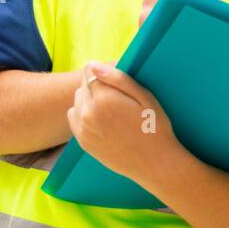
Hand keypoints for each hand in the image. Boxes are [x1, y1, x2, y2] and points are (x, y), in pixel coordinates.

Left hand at [66, 61, 180, 183]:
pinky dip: (84, 115)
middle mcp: (88, 113)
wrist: (154, 162)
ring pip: (78, 101)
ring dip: (90, 100)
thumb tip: (92, 65)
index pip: (90, 70)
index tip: (118, 83)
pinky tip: (103, 121)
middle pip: (83, 85)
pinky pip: (74, 117)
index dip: (105, 73)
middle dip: (97, 85)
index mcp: (104, 99)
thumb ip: (117, 78)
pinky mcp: (82, 141)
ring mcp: (82, 129)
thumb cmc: (154, 126)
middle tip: (119, 98)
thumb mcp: (144, 96)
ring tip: (112, 110)